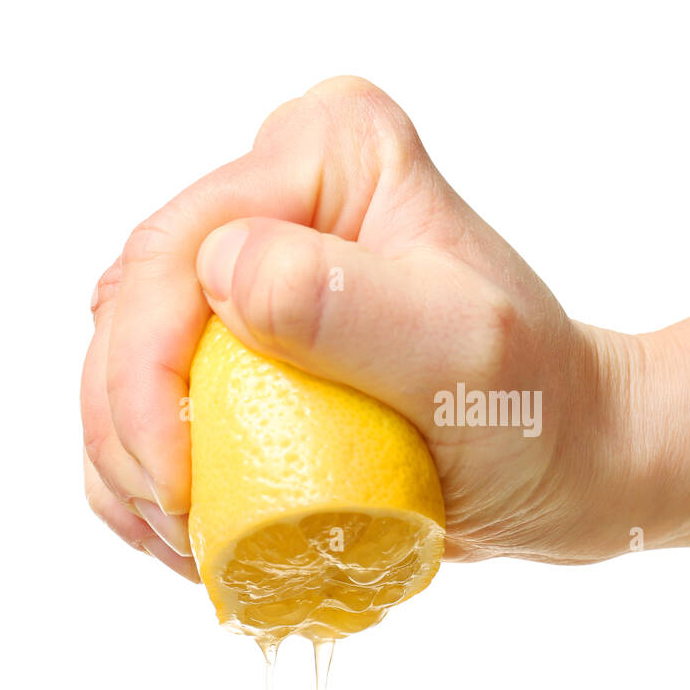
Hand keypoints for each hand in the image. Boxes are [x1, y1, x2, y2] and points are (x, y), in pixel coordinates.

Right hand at [81, 77, 637, 577]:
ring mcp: (258, 260)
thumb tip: (221, 271)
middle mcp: (281, 187)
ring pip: (125, 351)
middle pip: (135, 300)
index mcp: (331, 148)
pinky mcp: (246, 333)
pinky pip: (155, 394)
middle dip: (124, 422)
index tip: (179, 485)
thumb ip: (351, 306)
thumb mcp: (464, 358)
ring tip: (177, 542)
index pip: (182, 247)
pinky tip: (182, 532)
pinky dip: (146, 470)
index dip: (147, 369)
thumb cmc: (535, 409)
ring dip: (123, 455)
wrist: (566, 460)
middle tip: (173, 525)